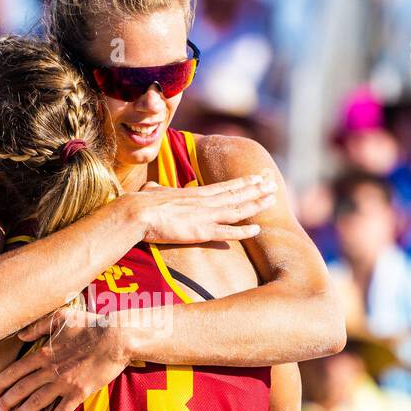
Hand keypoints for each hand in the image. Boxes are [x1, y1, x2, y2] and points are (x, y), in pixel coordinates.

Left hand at [0, 307, 128, 410]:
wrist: (116, 338)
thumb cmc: (90, 325)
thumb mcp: (61, 317)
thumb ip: (37, 325)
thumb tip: (19, 335)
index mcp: (44, 353)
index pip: (15, 370)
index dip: (0, 382)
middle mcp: (50, 370)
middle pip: (21, 389)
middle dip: (6, 401)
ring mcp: (64, 383)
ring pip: (37, 402)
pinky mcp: (79, 393)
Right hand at [133, 175, 275, 244]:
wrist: (137, 211)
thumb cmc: (141, 203)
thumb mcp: (152, 192)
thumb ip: (156, 190)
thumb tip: (151, 188)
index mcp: (195, 194)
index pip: (225, 186)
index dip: (243, 182)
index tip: (258, 177)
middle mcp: (204, 202)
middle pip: (236, 194)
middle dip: (257, 189)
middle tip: (274, 183)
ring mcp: (204, 216)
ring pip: (237, 209)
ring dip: (256, 204)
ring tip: (272, 199)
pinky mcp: (201, 231)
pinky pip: (227, 232)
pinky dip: (243, 231)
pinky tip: (257, 229)